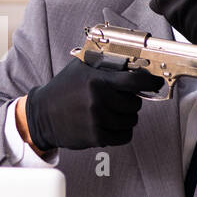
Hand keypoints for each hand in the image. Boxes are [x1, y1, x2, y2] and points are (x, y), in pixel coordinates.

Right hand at [23, 57, 163, 150]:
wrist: (42, 115)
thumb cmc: (63, 89)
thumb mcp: (80, 68)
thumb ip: (103, 62)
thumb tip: (131, 59)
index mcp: (97, 81)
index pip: (135, 81)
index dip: (150, 82)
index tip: (154, 83)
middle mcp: (98, 100)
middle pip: (135, 103)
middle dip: (131, 101)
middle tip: (120, 99)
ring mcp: (97, 120)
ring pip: (131, 121)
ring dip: (126, 117)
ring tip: (112, 112)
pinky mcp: (96, 137)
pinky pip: (124, 136)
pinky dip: (122, 132)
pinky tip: (111, 125)